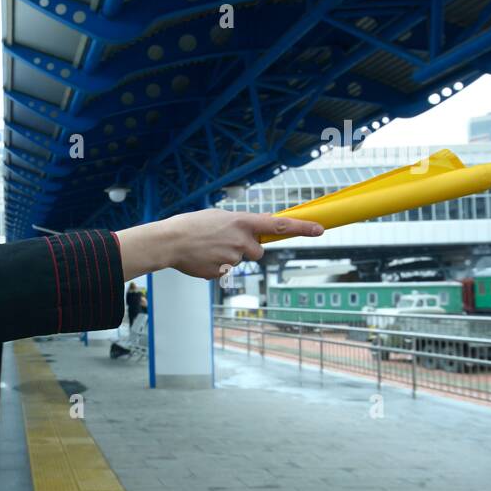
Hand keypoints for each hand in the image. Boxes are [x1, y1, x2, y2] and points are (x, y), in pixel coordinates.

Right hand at [115, 211, 322, 279]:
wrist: (169, 241)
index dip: (302, 227)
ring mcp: (231, 259)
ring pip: (239, 261)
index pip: (279, 225)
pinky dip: (215, 266)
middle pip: (257, 251)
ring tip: (207, 248)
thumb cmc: (192, 225)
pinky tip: (201, 258)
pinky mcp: (220, 273)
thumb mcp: (219, 217)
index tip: (321, 229)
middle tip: (224, 241)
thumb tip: (256, 232)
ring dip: (228, 256)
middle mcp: (241, 241)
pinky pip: (225, 271)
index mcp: (242, 222)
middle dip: (246, 249)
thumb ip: (240, 224)